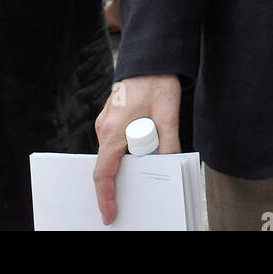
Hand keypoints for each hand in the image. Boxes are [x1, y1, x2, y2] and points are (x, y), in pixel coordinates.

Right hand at [93, 74, 180, 224]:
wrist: (151, 58)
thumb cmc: (157, 83)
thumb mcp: (169, 117)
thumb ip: (168, 145)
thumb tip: (168, 166)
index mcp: (113, 131)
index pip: (103, 173)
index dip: (105, 197)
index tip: (109, 214)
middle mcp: (105, 128)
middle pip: (108, 165)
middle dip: (121, 181)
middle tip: (139, 193)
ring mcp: (106, 122)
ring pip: (113, 153)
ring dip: (128, 161)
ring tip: (149, 162)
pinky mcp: (112, 118)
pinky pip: (116, 142)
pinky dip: (127, 150)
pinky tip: (145, 148)